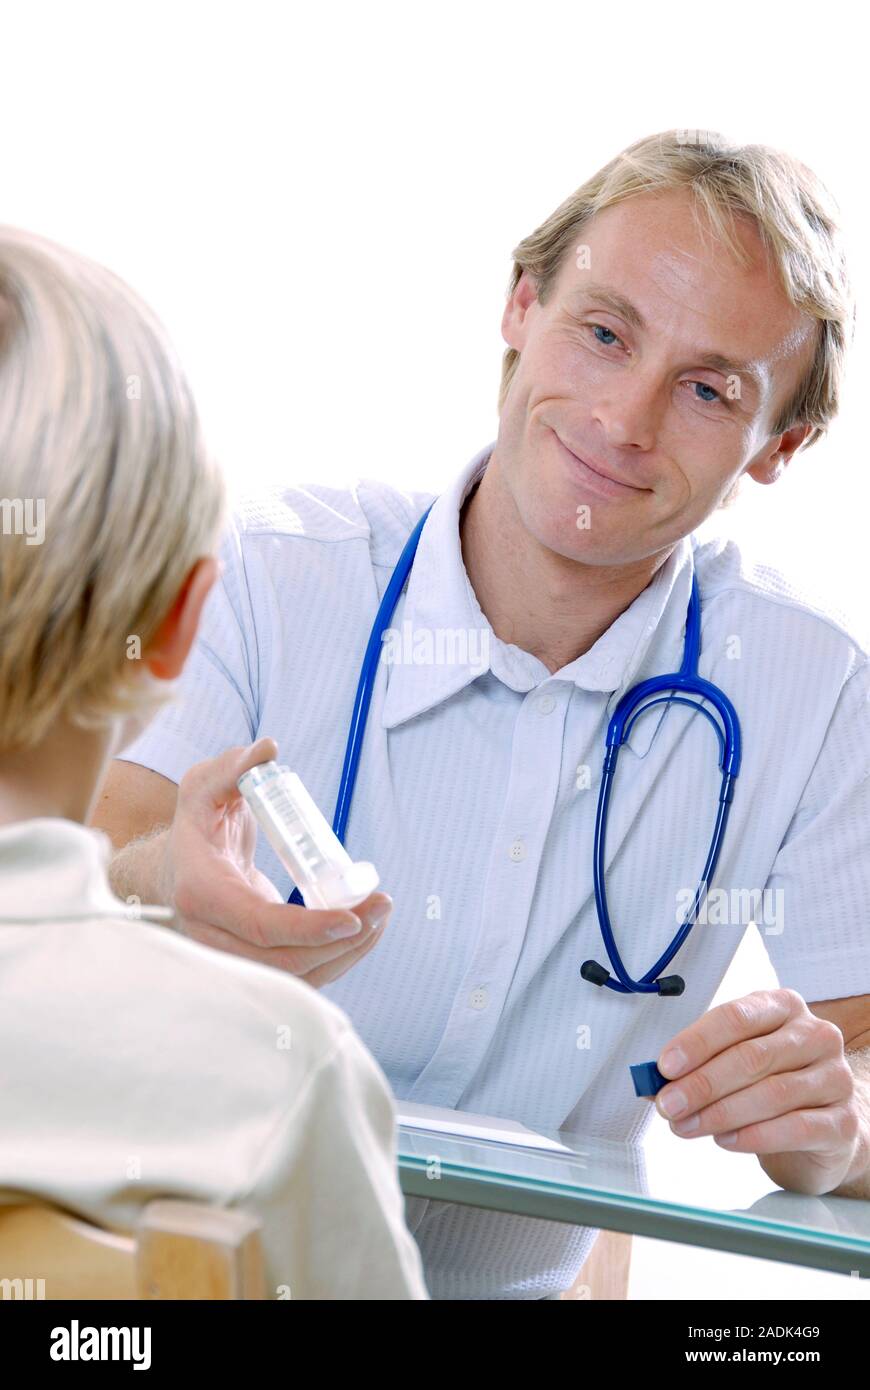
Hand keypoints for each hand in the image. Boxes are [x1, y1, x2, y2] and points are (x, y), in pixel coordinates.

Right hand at [163, 736, 391, 987]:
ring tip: (380, 915)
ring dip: (346, 953)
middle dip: (340, 942)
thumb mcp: (204, 787)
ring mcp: (231, 957)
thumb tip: (268, 749)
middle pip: (284, 962)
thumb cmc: (196, 826)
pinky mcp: (254, 963)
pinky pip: (299, 973)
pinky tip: (363, 928)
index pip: (261, 925)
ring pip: (295, 976)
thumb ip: (234, 767)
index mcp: (201, 893)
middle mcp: (211, 936)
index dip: (309, 928)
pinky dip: (336, 956)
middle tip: (381, 907)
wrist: (171, 871)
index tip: (353, 917)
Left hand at [652, 988, 861, 1194]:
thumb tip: (654, 1079)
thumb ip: (699, 1064)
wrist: (825, 1126)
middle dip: (702, 1083)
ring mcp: (835, 1077)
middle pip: (751, 1057)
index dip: (696, 1042)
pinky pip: (796, 1127)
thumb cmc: (773, 1082)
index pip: (736, 1017)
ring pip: (771, 1093)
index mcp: (783, 1007)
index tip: (665, 1066)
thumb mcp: (736, 1060)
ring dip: (720, 1113)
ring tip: (688, 1126)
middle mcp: (815, 1036)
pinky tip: (726, 1140)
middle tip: (669, 1104)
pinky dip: (754, 1135)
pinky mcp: (843, 1121)